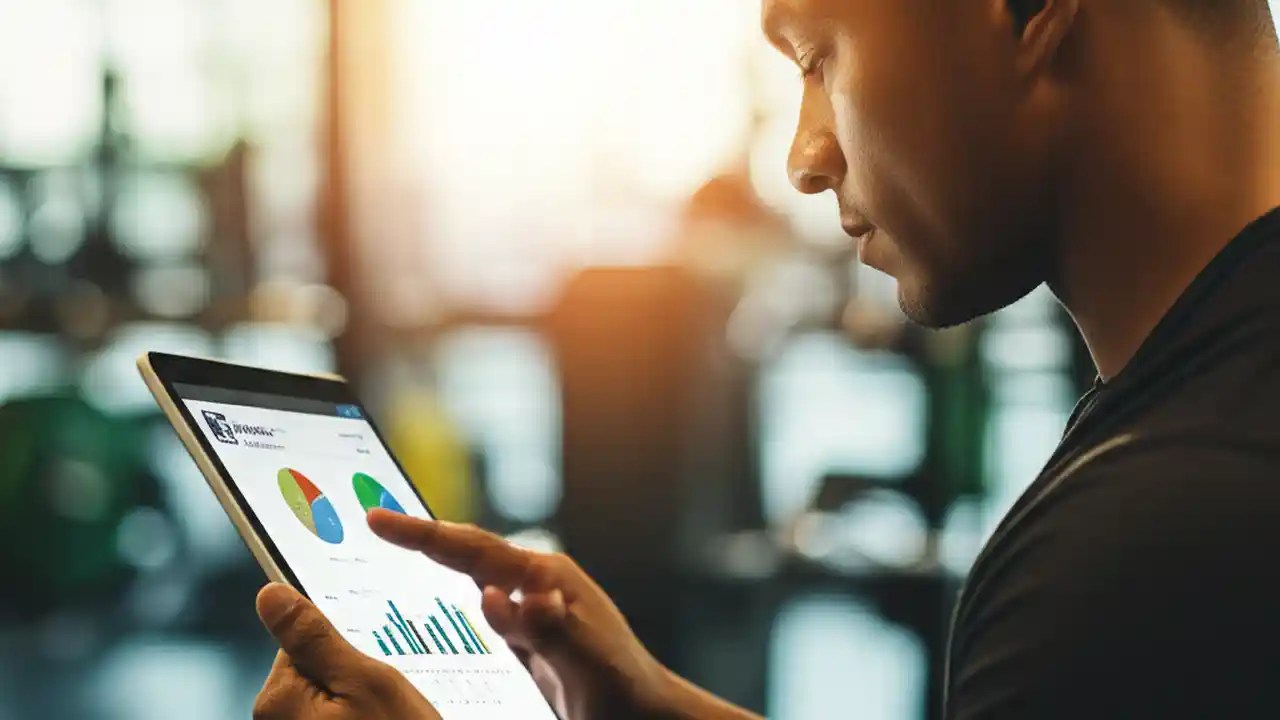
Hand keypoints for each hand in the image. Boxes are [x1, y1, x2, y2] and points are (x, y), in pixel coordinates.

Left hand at [253, 583, 441, 719]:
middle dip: (347, 682)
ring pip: (323, 704)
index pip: (298, 645)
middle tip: (381, 704)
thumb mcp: (366, 682)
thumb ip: (316, 638)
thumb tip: (270, 595)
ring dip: (353, 709)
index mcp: (278, 700)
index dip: (338, 651)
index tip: (365, 669)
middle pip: (309, 675)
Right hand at [367, 509, 677, 719]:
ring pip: (472, 574)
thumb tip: (494, 593)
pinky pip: (481, 606)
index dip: (423, 534)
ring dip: (434, 559)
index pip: (475, 549)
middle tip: (373, 521)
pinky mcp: (531, 634)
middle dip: (421, 534)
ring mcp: (535, 607)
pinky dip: (451, 594)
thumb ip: (546, 626)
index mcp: (548, 579)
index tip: (378, 519)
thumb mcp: (586, 660)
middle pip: (469, 550)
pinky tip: (432, 600)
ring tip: (391, 545)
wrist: (648, 715)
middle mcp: (539, 584)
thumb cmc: (624, 687)